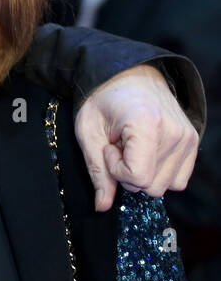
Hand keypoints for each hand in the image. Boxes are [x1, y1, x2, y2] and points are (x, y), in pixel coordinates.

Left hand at [75, 64, 198, 211]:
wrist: (128, 74)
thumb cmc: (102, 99)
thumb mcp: (88, 132)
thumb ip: (97, 171)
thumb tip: (102, 206)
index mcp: (148, 124)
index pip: (138, 176)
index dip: (116, 170)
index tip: (109, 148)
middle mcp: (175, 132)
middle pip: (152, 185)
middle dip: (128, 173)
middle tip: (118, 146)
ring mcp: (188, 138)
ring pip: (165, 186)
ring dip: (144, 172)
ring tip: (131, 146)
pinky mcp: (193, 142)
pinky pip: (178, 179)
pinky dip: (159, 171)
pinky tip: (145, 150)